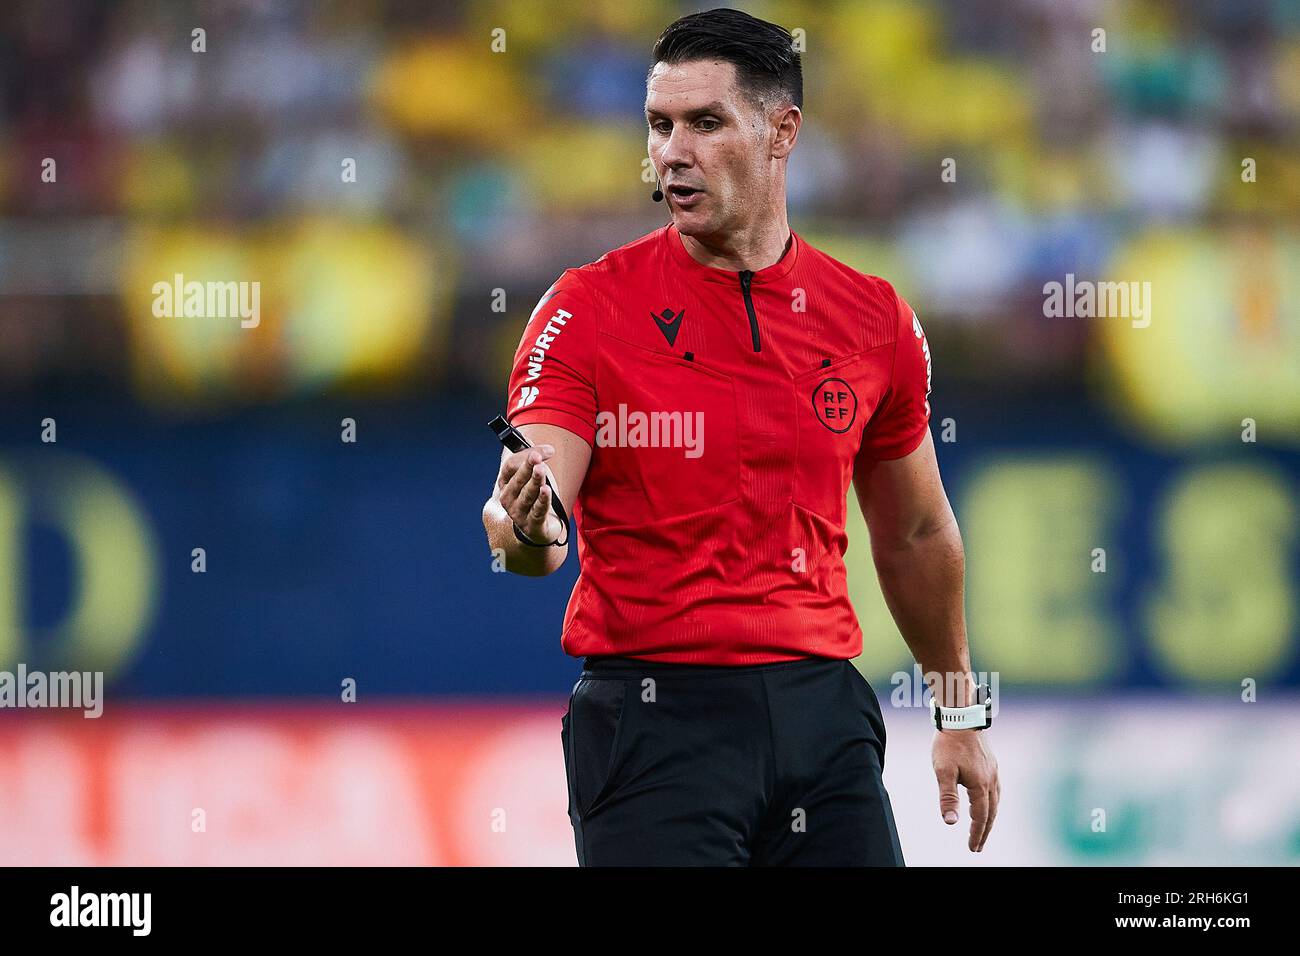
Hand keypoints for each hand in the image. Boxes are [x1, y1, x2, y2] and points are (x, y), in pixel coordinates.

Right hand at [496, 444, 564, 544]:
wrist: (539, 530)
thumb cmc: (534, 500)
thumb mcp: (532, 478)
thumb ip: (531, 460)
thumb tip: (533, 444)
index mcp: (506, 484)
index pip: (511, 466)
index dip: (526, 455)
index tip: (547, 450)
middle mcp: (508, 499)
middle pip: (518, 479)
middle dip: (527, 467)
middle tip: (537, 457)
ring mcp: (518, 514)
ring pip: (527, 494)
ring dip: (534, 481)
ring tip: (541, 470)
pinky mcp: (532, 525)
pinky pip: (537, 511)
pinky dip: (542, 500)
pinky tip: (546, 490)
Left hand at [932, 728, 999, 851]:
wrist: (960, 716)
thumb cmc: (949, 744)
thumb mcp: (943, 771)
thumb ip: (947, 797)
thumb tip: (950, 822)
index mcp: (980, 785)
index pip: (980, 817)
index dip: (976, 834)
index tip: (973, 848)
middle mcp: (991, 780)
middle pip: (991, 812)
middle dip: (984, 831)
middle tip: (978, 846)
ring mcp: (993, 771)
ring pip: (996, 801)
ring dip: (990, 817)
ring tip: (983, 827)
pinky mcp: (991, 763)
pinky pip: (996, 789)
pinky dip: (992, 802)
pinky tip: (987, 800)